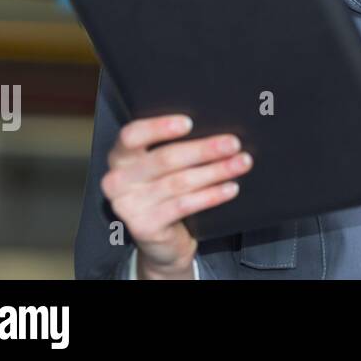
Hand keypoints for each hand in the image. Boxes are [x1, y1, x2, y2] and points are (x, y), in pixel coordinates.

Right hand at [100, 114, 251, 278]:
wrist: (159, 237)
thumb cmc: (164, 188)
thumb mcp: (161, 166)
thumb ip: (174, 146)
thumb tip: (215, 130)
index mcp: (121, 156)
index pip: (132, 135)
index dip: (159, 127)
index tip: (189, 123)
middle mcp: (119, 180)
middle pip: (165, 158)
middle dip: (204, 150)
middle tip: (233, 144)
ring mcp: (129, 205)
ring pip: (180, 182)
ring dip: (216, 171)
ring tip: (241, 163)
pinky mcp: (145, 226)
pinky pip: (185, 205)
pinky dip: (211, 195)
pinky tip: (230, 188)